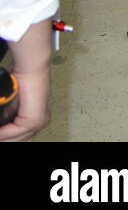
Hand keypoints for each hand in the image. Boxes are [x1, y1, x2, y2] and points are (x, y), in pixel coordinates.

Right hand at [0, 21, 51, 141]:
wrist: (31, 69)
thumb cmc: (21, 81)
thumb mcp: (11, 104)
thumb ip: (7, 117)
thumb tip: (2, 127)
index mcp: (37, 119)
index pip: (21, 137)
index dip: (8, 136)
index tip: (2, 134)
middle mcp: (41, 121)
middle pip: (21, 139)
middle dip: (7, 138)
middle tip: (1, 133)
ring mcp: (39, 121)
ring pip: (18, 138)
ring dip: (5, 136)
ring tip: (0, 133)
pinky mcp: (35, 119)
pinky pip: (17, 131)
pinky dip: (5, 132)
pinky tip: (0, 131)